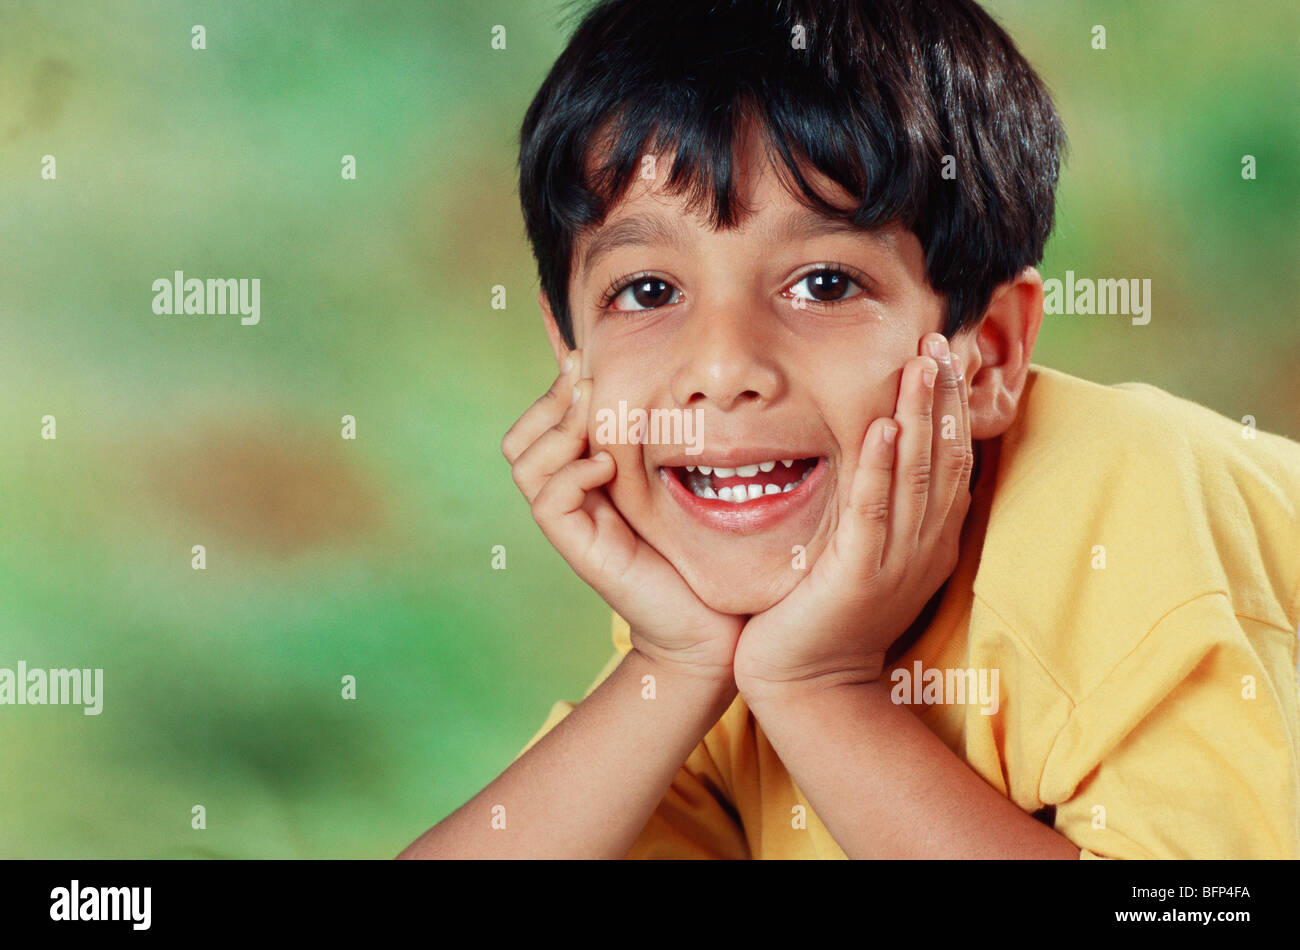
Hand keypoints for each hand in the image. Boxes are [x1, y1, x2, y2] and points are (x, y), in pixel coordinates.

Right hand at [501, 350, 743, 684]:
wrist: (714, 627)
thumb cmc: (705, 554)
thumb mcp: (683, 484)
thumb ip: (664, 443)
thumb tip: (673, 383)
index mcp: (587, 480)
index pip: (540, 424)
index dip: (556, 389)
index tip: (590, 359)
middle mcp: (571, 500)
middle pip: (519, 439)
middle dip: (550, 400)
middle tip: (588, 378)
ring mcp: (572, 526)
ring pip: (524, 462)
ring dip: (558, 428)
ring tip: (596, 411)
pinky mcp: (582, 550)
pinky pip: (548, 499)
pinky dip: (571, 471)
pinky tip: (608, 465)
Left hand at [732, 334, 972, 699]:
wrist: (807, 684)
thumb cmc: (825, 615)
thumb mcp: (864, 554)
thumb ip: (877, 509)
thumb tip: (879, 452)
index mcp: (928, 540)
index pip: (953, 460)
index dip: (953, 406)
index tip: (945, 354)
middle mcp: (923, 547)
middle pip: (945, 458)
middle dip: (944, 396)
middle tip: (940, 339)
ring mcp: (895, 562)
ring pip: (917, 475)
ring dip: (920, 415)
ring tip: (921, 362)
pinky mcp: (858, 575)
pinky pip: (873, 511)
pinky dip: (879, 466)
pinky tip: (883, 425)